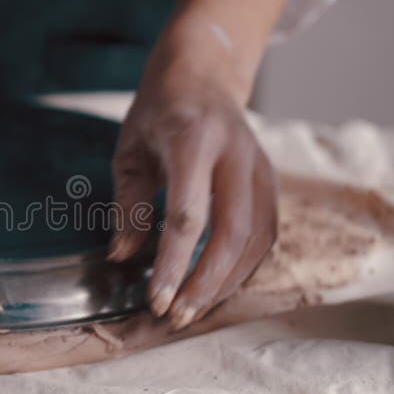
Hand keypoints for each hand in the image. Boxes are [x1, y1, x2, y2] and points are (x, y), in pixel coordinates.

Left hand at [109, 36, 277, 330]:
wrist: (203, 76)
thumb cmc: (158, 113)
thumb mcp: (130, 150)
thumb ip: (128, 203)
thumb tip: (121, 256)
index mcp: (194, 139)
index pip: (189, 214)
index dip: (173, 264)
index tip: (155, 300)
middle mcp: (237, 153)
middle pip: (232, 233)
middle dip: (205, 283)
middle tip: (176, 317)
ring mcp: (262, 166)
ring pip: (257, 239)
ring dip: (227, 282)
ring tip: (194, 310)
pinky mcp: (272, 181)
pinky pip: (266, 234)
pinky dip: (244, 267)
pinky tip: (218, 285)